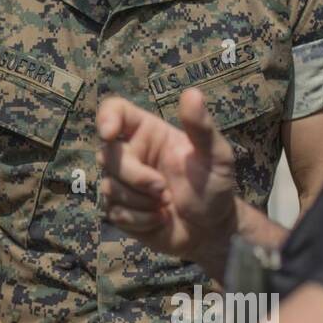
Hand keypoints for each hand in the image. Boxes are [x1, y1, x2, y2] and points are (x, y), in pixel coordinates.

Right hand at [96, 88, 237, 276]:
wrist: (212, 229)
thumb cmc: (215, 186)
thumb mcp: (216, 155)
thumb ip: (201, 127)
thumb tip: (192, 93)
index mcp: (148, 133)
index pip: (115, 111)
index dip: (105, 117)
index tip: (109, 133)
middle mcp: (130, 154)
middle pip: (106, 155)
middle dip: (136, 177)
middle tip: (164, 190)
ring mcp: (121, 183)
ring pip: (109, 187)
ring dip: (142, 202)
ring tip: (167, 204)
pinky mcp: (118, 210)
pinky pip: (115, 212)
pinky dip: (140, 220)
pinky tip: (159, 219)